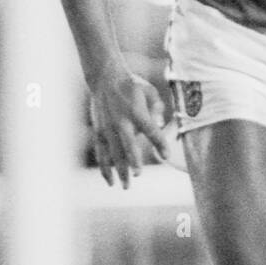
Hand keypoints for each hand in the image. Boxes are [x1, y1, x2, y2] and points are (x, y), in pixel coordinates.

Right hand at [88, 67, 167, 187]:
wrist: (105, 78)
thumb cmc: (132, 86)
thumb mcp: (149, 91)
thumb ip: (157, 108)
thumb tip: (160, 125)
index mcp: (137, 112)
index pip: (151, 130)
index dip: (159, 143)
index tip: (166, 155)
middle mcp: (122, 121)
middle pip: (128, 145)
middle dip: (133, 161)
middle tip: (138, 175)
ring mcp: (108, 128)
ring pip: (113, 153)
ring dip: (118, 170)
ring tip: (125, 186)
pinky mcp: (99, 132)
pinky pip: (102, 153)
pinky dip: (105, 167)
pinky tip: (109, 180)